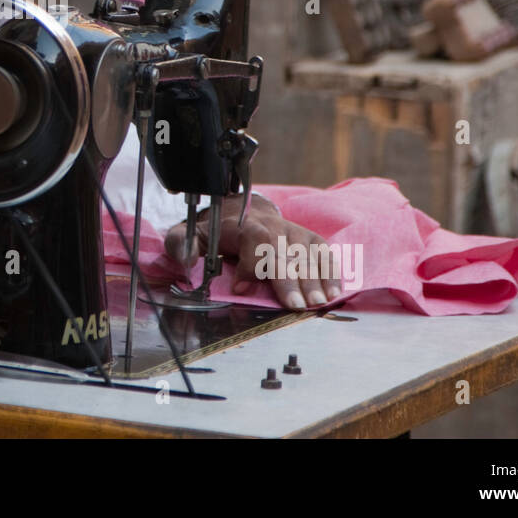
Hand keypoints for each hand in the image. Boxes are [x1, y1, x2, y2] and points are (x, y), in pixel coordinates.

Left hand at [163, 192, 341, 309]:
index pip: (253, 241)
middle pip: (284, 251)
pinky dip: (332, 271)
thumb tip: (186, 258)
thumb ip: (182, 243)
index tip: (239, 288)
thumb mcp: (190, 233)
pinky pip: (324, 253)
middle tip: (297, 305)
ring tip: (319, 303)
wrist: (239, 212)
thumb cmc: (215, 231)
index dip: (250, 265)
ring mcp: (293, 230)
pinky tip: (336, 292)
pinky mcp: (309, 238)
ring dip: (315, 279)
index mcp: (243, 225)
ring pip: (307, 254)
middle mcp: (273, 225)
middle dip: (290, 279)